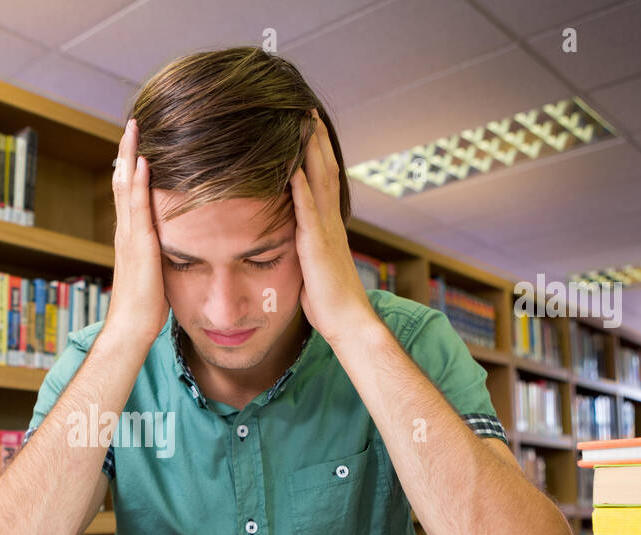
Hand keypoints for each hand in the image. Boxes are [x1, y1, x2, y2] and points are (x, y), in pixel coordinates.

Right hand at [107, 118, 169, 344]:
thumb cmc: (146, 307)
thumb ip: (161, 254)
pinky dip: (138, 182)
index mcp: (131, 237)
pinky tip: (142, 161)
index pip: (129, 193)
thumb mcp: (156, 273)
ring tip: (134, 129)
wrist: (131, 327)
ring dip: (129, 156)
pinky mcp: (138, 245)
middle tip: (132, 123)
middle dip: (126, 152)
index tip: (138, 144)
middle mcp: (125, 231)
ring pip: (125, 187)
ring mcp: (129, 236)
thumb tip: (175, 245)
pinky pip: (137, 207)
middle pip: (122, 181)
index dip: (131, 167)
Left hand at [289, 109, 379, 343]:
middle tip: (305, 108)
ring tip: (301, 124)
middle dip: (314, 138)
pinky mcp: (317, 247)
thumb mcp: (314, 262)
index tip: (306, 123)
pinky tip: (292, 170)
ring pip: (319, 182)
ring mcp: (325, 231)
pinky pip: (309, 213)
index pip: (323, 176)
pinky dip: (301, 190)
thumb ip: (307, 242)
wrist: (347, 321)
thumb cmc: (328, 298)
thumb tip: (296, 232)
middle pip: (324, 169)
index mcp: (328, 223)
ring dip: (310, 153)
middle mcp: (330, 221)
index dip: (315, 149)